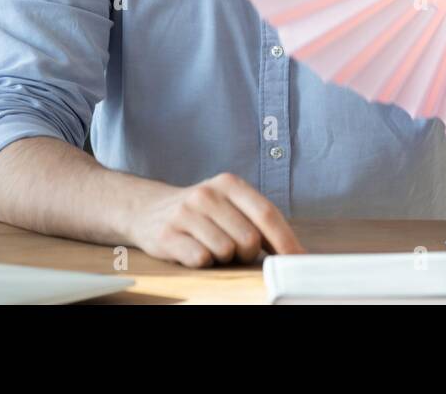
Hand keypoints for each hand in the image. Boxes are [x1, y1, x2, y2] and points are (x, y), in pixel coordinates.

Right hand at [128, 172, 306, 267]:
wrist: (148, 210)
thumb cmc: (201, 213)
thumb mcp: (229, 204)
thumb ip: (258, 220)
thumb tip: (295, 252)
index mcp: (229, 183)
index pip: (267, 214)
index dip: (285, 241)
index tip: (298, 261)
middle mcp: (207, 194)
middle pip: (249, 238)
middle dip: (248, 253)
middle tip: (234, 249)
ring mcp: (185, 213)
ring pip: (225, 251)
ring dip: (223, 258)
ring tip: (210, 246)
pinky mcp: (167, 235)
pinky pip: (200, 259)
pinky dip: (203, 262)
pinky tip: (194, 251)